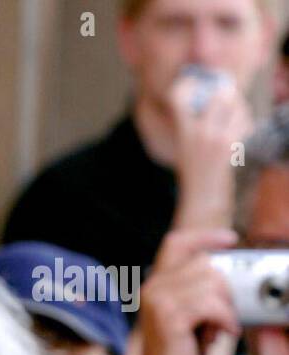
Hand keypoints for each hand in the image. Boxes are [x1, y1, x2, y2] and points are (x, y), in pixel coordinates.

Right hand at [120, 228, 240, 354]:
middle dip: (226, 284)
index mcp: (155, 284)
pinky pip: (211, 304)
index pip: (176, 242)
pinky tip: (223, 333)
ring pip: (210, 282)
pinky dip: (225, 318)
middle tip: (228, 312)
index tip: (231, 240)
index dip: (205, 236)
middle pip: (203, 262)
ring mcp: (158, 302)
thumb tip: (231, 274)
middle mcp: (152, 288)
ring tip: (223, 326)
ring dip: (227, 305)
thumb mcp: (192, 317)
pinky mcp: (169, 319)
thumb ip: (202, 292)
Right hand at [167, 73, 251, 229]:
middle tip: (229, 98)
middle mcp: (195, 132)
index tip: (196, 83)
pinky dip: (246, 122)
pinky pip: (244, 121)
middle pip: (217, 94)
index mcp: (181, 132)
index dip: (187, 84)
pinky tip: (241, 131)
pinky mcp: (228, 145)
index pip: (177, 95)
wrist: (203, 201)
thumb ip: (197, 124)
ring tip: (237, 116)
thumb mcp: (188, 148)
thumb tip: (220, 97)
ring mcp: (212, 138)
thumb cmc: (198, 176)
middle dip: (228, 93)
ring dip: (240, 107)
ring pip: (234, 105)